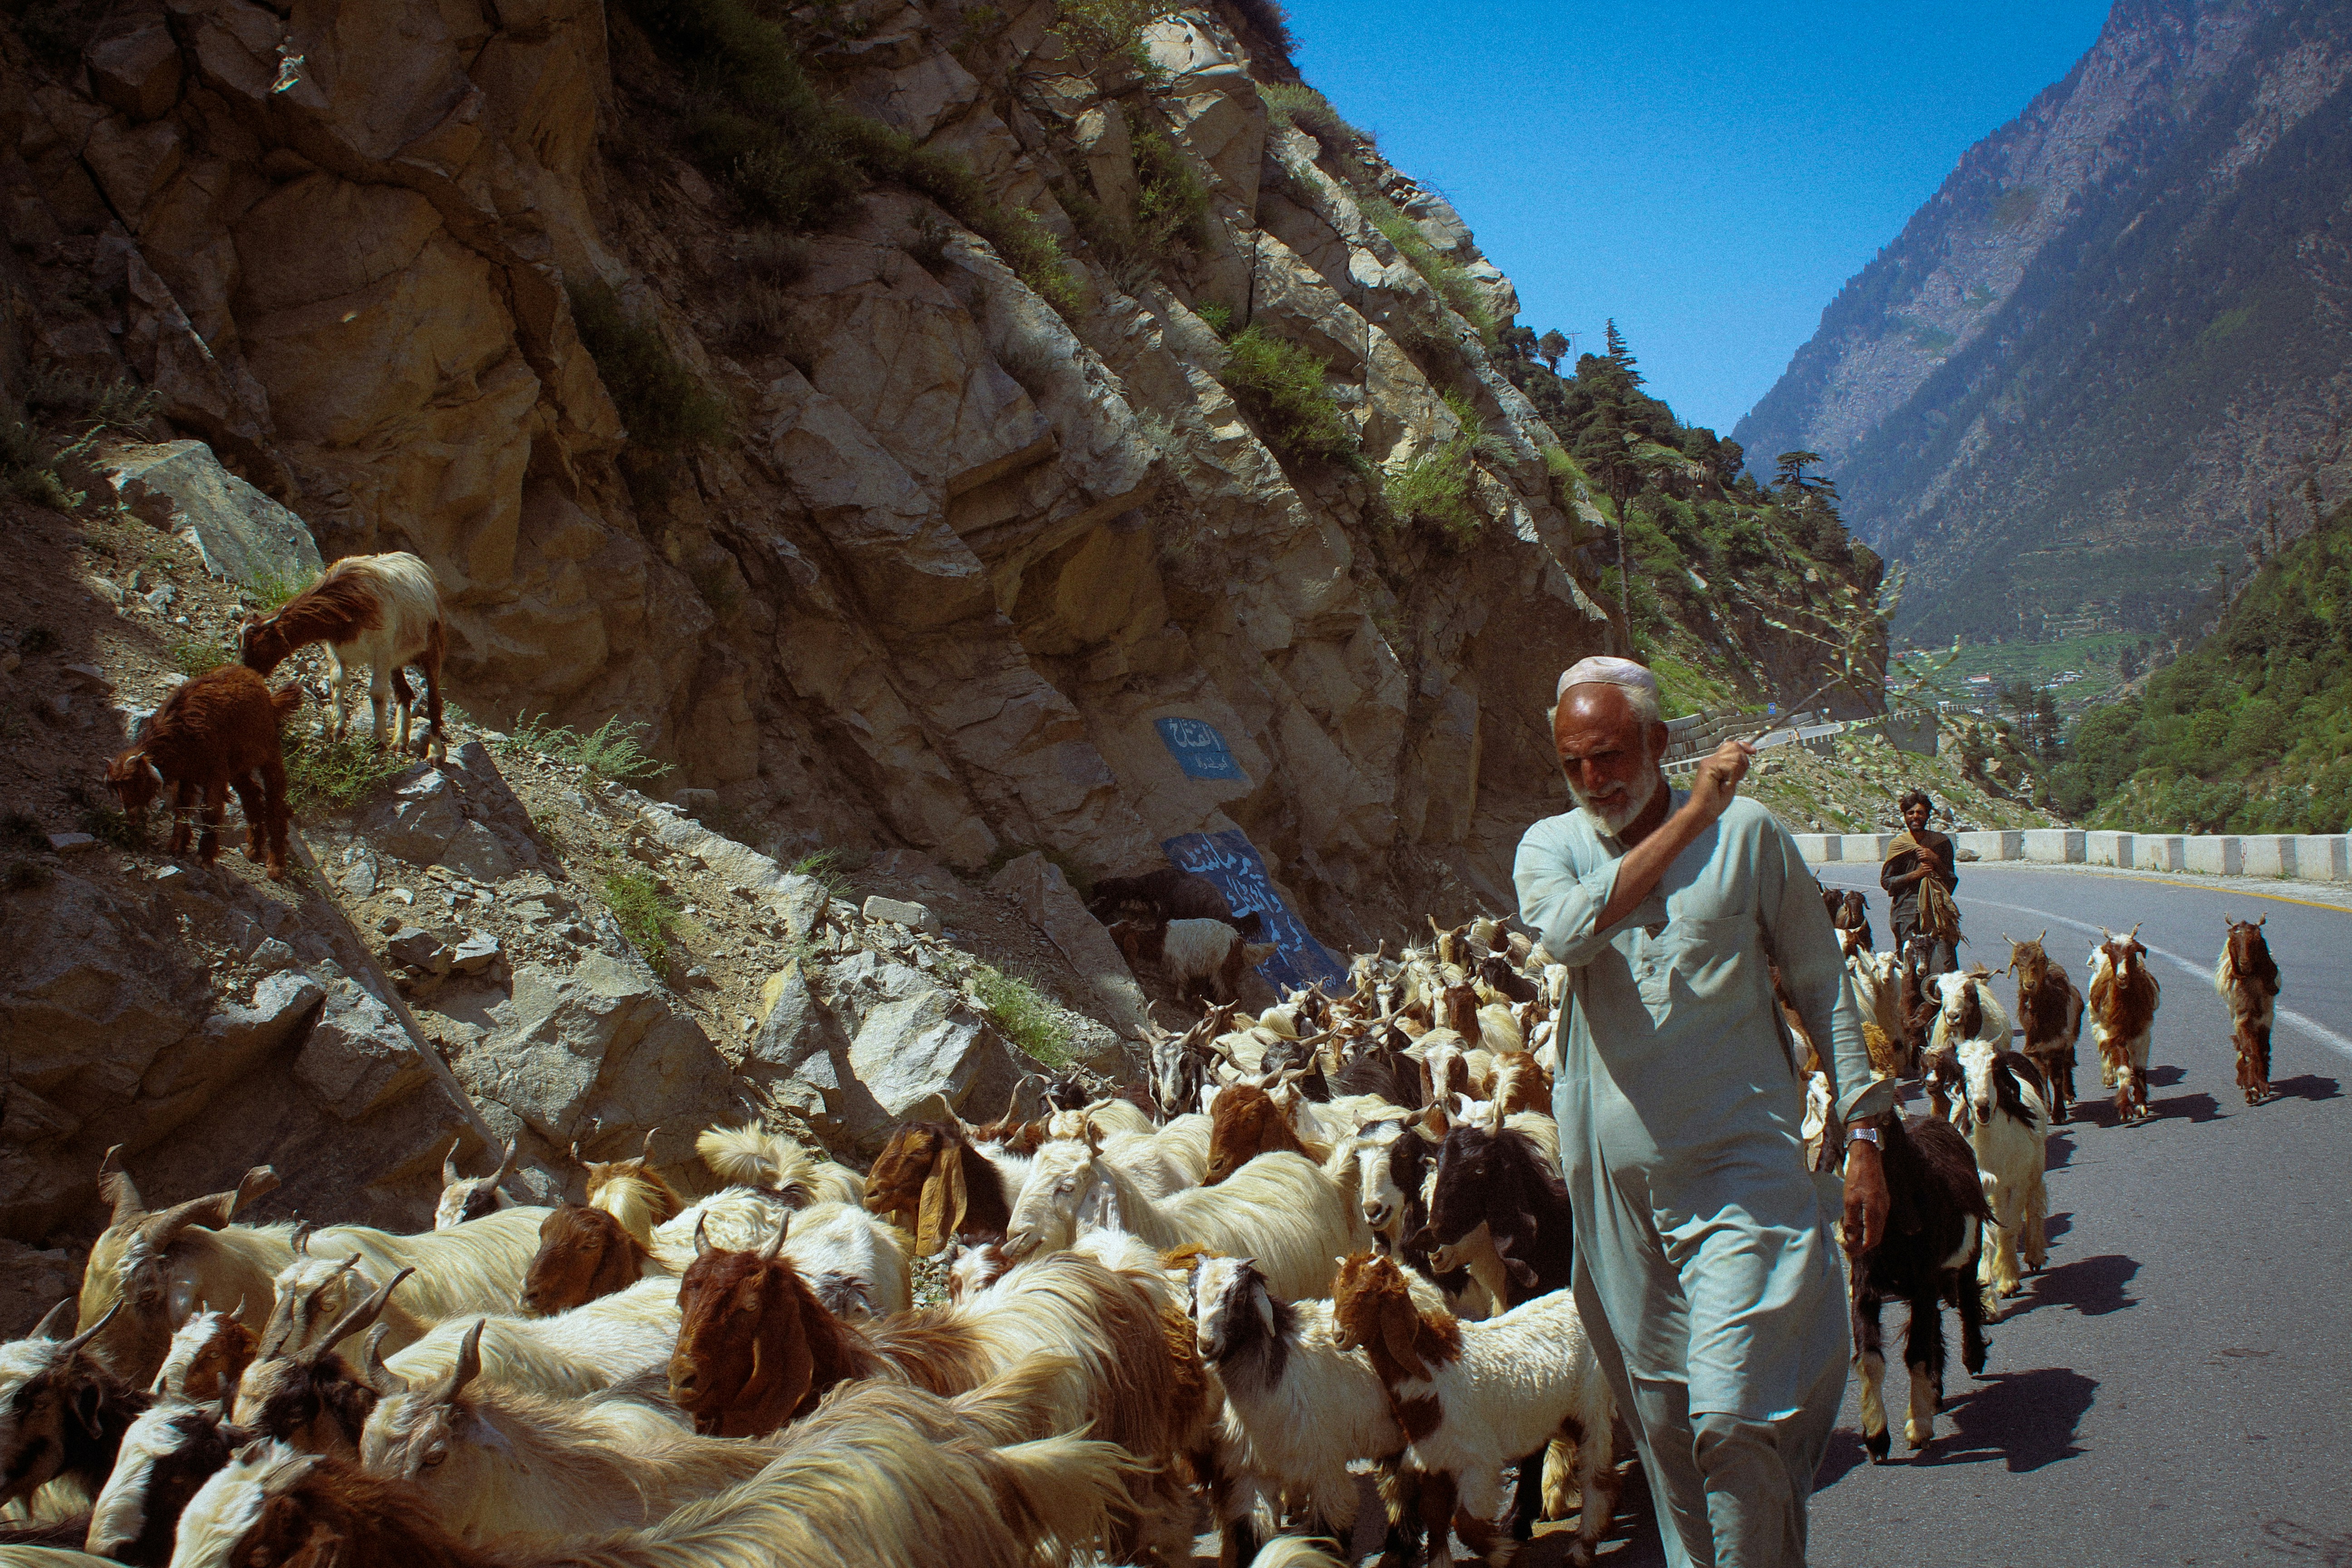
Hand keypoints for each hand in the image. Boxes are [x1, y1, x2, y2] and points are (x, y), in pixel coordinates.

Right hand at [1682, 739, 1754, 823]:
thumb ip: (1736, 770)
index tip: (1754, 752)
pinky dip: (1734, 777)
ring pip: (1736, 756)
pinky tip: (1726, 785)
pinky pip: (1732, 766)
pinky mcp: (1708, 766)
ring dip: (1738, 772)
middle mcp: (1711, 759)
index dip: (1744, 746)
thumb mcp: (1730, 782)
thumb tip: (1746, 758)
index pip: (1731, 745)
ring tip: (1729, 783)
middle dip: (1743, 762)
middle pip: (1734, 747)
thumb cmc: (1715, 802)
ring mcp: (1709, 762)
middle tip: (1737, 778)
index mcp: (1715, 763)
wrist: (1702, 812)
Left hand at [1842, 1138, 1887, 1254]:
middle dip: (1864, 1245)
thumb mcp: (1849, 1199)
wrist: (1867, 1156)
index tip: (1849, 1252)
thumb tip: (1851, 1238)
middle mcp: (1883, 1211)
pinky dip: (1867, 1225)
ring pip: (1877, 1227)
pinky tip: (1857, 1224)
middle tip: (1849, 1248)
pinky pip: (1876, 1219)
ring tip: (1851, 1238)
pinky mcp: (1882, 1199)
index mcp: (1876, 1212)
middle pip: (1876, 1236)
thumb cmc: (1857, 1176)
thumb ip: (1851, 1220)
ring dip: (1865, 1235)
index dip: (1861, 1249)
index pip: (1872, 1239)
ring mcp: (1884, 1204)